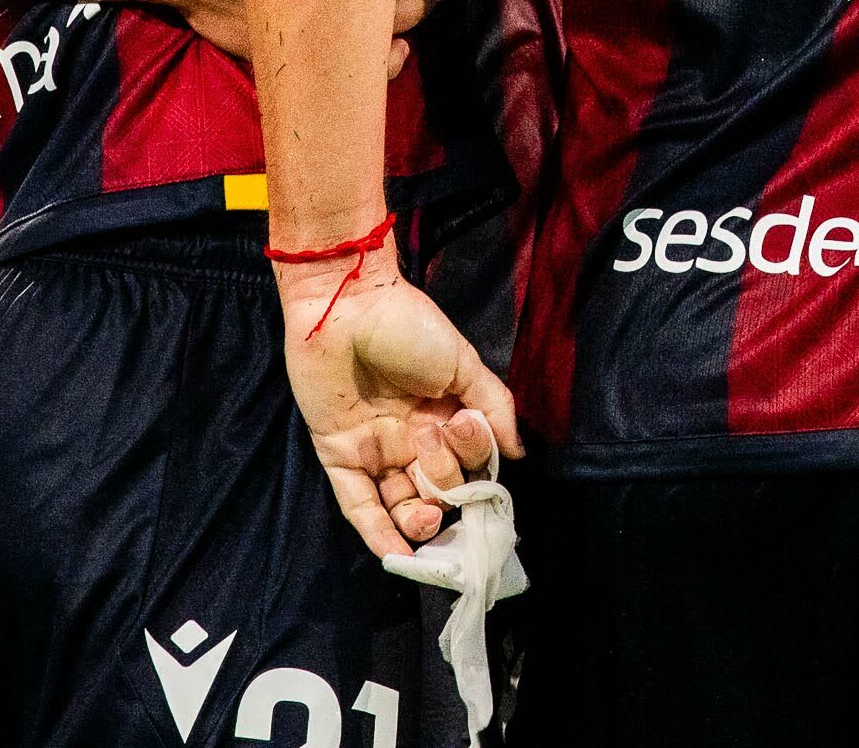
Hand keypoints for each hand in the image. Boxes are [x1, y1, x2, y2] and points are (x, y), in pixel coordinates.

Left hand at [278, 266, 522, 563]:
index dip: (472, 461)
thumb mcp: (463, 362)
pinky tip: (396, 554)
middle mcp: (411, 439)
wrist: (347, 304)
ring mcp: (375, 450)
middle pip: (437, 487)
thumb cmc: (409, 326)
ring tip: (424, 518)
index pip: (468, 461)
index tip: (467, 435)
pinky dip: (376, 532)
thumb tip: (519, 454)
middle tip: (433, 444)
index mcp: (444, 416)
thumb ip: (495, 407)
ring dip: (416, 522)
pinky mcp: (339, 455)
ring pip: (400, 504)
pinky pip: (358, 503)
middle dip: (444, 484)